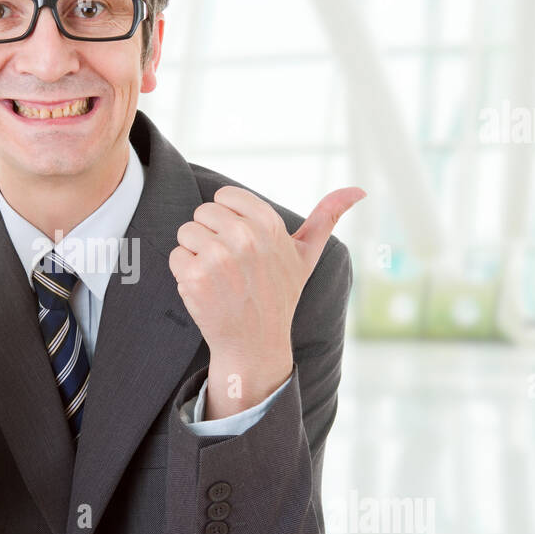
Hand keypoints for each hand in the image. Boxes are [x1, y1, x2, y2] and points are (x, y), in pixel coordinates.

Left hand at [169, 185, 365, 413]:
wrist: (255, 344)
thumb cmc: (279, 295)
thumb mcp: (305, 255)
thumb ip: (327, 217)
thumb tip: (359, 190)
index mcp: (269, 225)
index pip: (225, 196)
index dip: (227, 219)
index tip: (240, 243)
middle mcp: (245, 238)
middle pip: (202, 213)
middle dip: (210, 236)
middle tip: (229, 265)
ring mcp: (218, 258)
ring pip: (186, 233)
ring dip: (195, 254)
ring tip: (217, 277)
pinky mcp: (195, 277)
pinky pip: (176, 256)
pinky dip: (183, 273)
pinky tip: (206, 289)